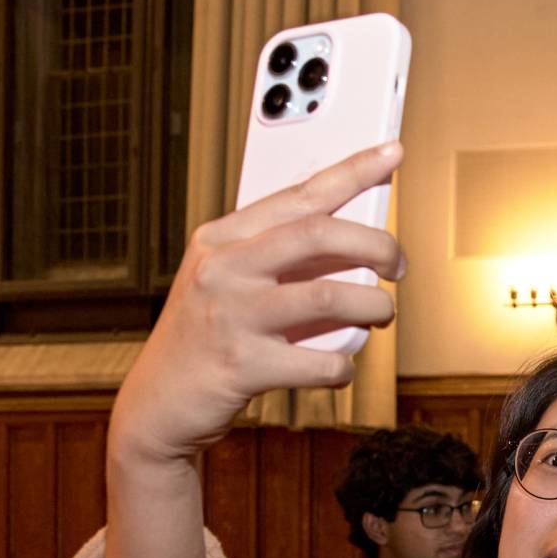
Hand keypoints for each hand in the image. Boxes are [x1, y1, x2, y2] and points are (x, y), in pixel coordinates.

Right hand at [109, 142, 405, 466]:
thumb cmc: (205, 340)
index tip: (391, 153)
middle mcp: (223, 268)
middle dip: (377, 245)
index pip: (299, 194)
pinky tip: (340, 366)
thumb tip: (355, 242)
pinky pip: (321, 361)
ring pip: (330, 295)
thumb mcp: (227, 283)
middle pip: (319, 234)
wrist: (158, 403)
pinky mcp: (243, 364)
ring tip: (380, 315)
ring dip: (374, 306)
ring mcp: (231, 315)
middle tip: (398, 265)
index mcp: (221, 238)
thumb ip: (277, 259)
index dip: (352, 171)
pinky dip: (344, 365)